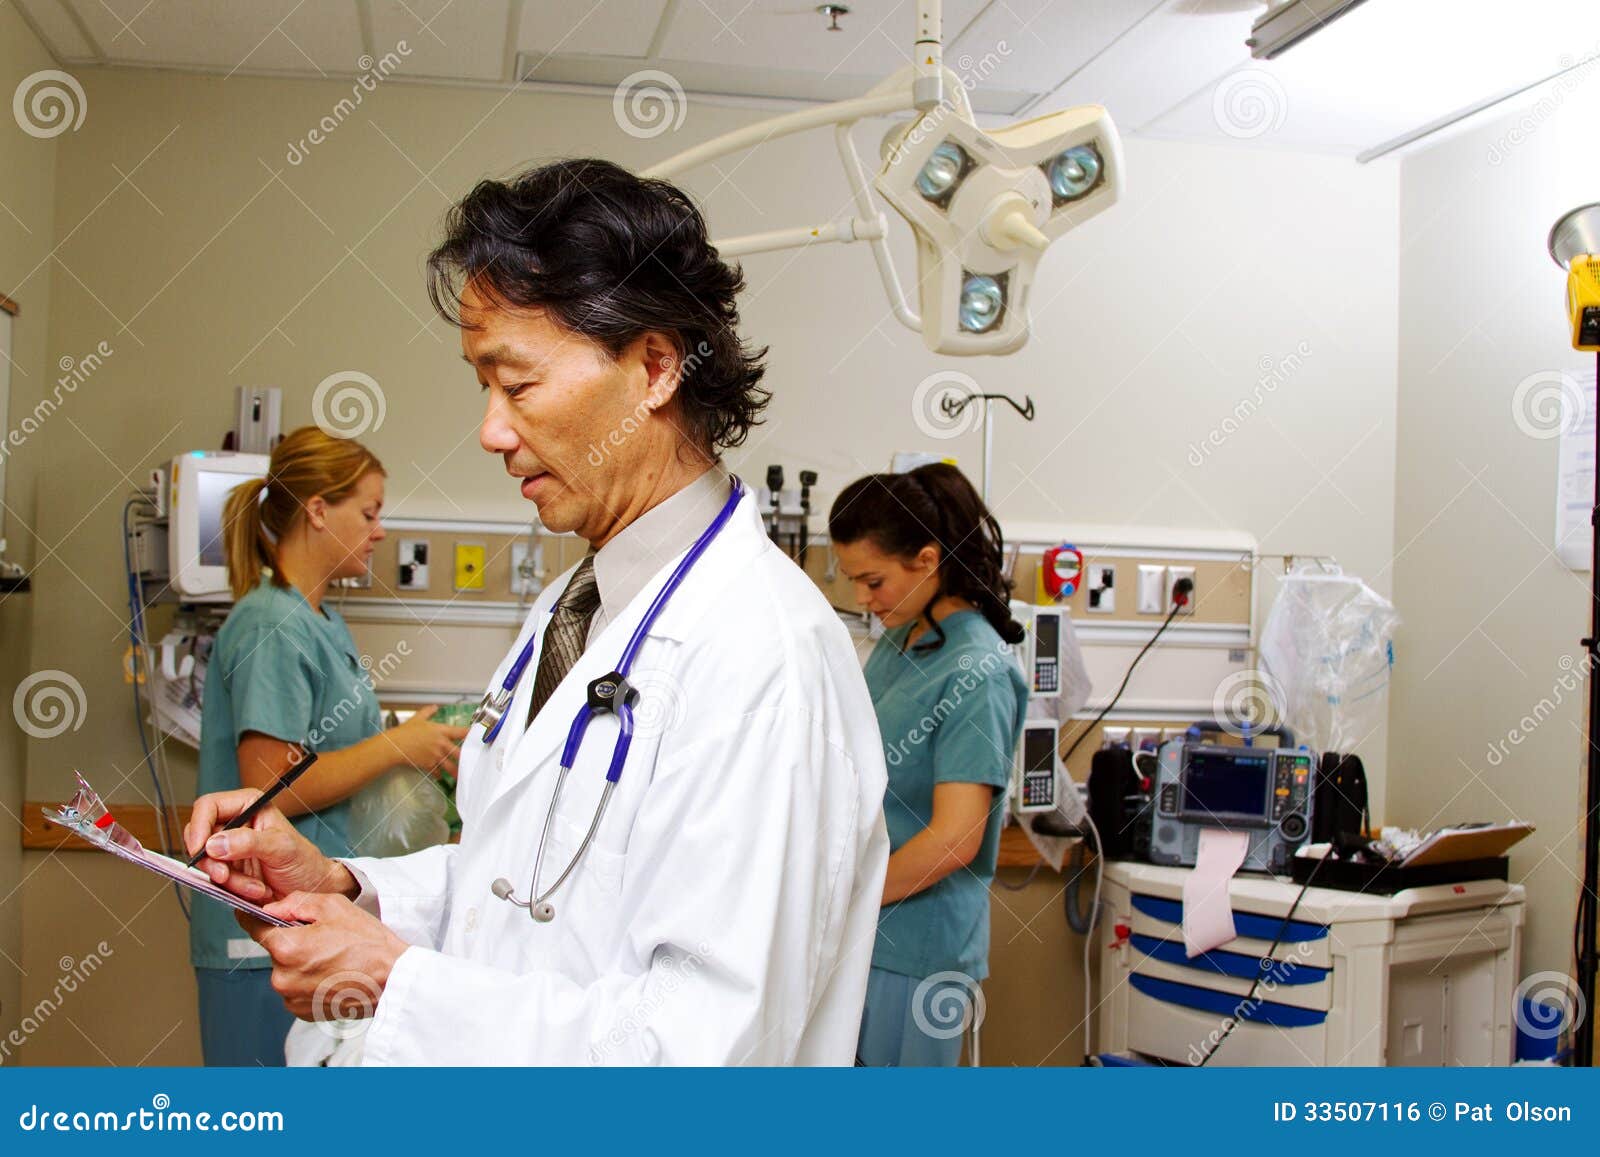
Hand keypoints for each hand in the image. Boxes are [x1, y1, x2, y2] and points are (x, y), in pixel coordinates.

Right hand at [184, 789, 352, 904]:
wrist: (312, 890)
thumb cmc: (304, 862)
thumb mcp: (282, 848)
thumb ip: (249, 842)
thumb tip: (214, 843)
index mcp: (248, 805)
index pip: (208, 806)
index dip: (198, 826)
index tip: (200, 849)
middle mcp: (235, 824)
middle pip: (199, 836)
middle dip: (211, 861)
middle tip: (225, 876)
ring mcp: (230, 848)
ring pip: (206, 862)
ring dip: (227, 879)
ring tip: (256, 887)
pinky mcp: (229, 869)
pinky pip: (214, 879)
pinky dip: (231, 889)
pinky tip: (255, 890)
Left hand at [242, 892, 409, 1020]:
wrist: (391, 979)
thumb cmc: (368, 944)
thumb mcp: (334, 906)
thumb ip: (296, 902)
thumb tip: (271, 908)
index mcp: (287, 948)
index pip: (254, 927)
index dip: (254, 916)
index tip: (251, 913)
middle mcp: (282, 977)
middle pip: (274, 950)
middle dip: (291, 941)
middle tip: (321, 937)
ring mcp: (291, 997)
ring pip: (285, 970)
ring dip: (299, 963)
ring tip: (330, 957)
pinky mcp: (301, 1011)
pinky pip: (294, 989)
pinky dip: (306, 981)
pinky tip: (330, 974)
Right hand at [387, 706, 469, 777]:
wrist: (395, 745)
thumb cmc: (406, 731)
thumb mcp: (418, 718)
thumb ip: (428, 711)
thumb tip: (435, 706)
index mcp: (441, 731)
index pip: (461, 732)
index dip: (471, 734)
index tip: (479, 736)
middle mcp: (441, 744)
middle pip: (459, 753)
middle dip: (466, 758)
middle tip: (473, 762)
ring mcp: (436, 756)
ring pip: (450, 766)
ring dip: (456, 772)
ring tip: (461, 776)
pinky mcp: (429, 765)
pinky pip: (438, 772)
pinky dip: (440, 775)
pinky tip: (441, 777)